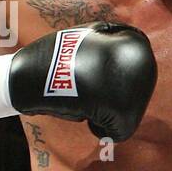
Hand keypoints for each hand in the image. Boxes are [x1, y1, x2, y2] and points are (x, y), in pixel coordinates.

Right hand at [0, 23, 156, 140]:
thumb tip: (142, 53)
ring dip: (105, 114)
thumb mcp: (96, 39)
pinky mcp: (121, 107)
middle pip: (137, 98)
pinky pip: (120, 131)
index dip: (114, 85)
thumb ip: (120, 48)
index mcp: (137, 42)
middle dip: (111, 101)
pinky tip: (83, 113)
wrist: (29, 75)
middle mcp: (141, 58)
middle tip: (85, 89)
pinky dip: (102, 130)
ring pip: (130, 115)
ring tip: (83, 96)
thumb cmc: (60, 61)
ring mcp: (133, 82)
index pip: (142, 78)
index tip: (92, 76)